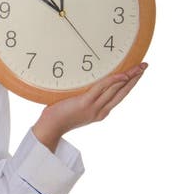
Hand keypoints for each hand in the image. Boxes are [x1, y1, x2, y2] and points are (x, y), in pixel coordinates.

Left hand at [32, 61, 148, 151]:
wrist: (50, 127)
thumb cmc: (59, 116)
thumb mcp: (77, 107)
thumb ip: (86, 98)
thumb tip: (87, 84)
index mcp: (100, 112)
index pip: (119, 96)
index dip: (130, 85)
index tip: (137, 74)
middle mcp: (100, 111)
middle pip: (122, 92)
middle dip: (135, 79)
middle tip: (144, 66)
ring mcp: (94, 108)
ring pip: (116, 90)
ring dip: (129, 77)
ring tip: (138, 67)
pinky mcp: (85, 103)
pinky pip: (102, 89)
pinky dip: (113, 81)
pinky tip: (122, 74)